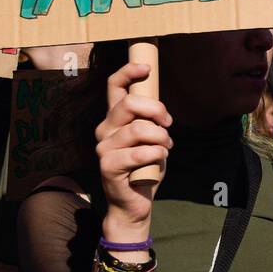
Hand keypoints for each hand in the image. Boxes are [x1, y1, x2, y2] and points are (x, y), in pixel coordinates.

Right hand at [96, 62, 172, 239]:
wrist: (134, 204)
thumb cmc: (145, 168)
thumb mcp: (150, 138)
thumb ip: (151, 120)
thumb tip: (160, 109)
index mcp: (114, 118)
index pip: (113, 86)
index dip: (128, 71)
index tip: (146, 67)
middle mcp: (104, 129)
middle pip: (130, 104)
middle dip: (157, 110)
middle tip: (169, 125)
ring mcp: (103, 147)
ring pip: (139, 129)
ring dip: (161, 138)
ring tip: (166, 148)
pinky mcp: (108, 166)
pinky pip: (140, 152)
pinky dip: (157, 154)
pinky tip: (160, 159)